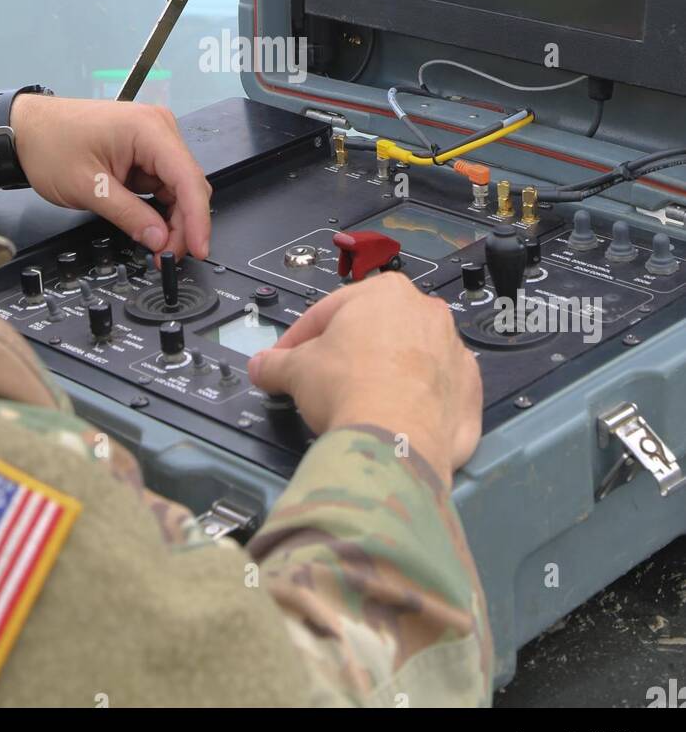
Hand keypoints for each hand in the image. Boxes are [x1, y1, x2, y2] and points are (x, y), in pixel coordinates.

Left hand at [12, 96, 211, 258]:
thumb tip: (160, 240)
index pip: (188, 178)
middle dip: (184, 224)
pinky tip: (151, 228)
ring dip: (173, 219)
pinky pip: (164, 184)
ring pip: (179, 188)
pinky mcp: (144, 151)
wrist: (25, 129)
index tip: (198, 249)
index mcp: (148, 129)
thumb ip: (129, 216)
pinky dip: (161, 209)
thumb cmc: (49, 145)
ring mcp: (153, 139)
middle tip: (167, 256)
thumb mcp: (88, 188)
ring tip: (157, 246)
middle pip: (189, 184)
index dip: (198, 219)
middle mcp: (158, 129)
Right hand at [248, 271, 481, 486]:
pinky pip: (435, 390)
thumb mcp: (296, 370)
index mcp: (385, 292)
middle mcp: (426, 312)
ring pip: (408, 359)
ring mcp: (453, 351)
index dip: (299, 340)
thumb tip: (261, 366)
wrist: (396, 439)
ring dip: (384, 376)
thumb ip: (276, 363)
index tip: (286, 360)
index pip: (329, 312)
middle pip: (374, 332)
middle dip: (347, 354)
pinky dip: (416, 402)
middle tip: (321, 382)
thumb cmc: (350, 388)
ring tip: (358, 405)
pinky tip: (394, 418)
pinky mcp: (468, 390)